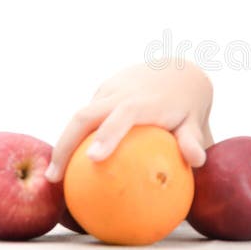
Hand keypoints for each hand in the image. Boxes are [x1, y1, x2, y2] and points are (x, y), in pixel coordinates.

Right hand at [44, 59, 213, 182]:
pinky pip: (85, 115)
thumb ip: (193, 139)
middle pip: (85, 116)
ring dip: (63, 143)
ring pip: (79, 116)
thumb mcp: (195, 122)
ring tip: (54, 176)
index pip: (123, 115)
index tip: (93, 159)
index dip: (108, 134)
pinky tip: (69, 163)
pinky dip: (74, 137)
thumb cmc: (188, 106)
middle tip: (55, 177)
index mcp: (143, 101)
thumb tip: (196, 161)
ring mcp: (109, 90)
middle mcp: (121, 93)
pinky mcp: (103, 92)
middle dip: (66, 144)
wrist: (178, 72)